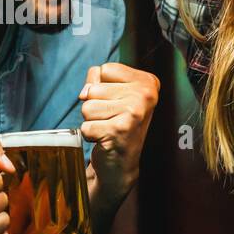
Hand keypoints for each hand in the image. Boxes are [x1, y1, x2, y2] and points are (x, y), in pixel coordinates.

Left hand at [79, 62, 159, 201]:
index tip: (116, 103)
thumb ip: (97, 79)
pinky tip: (105, 139)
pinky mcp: (120, 130)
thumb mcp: (112, 94)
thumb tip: (86, 90)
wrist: (121, 163)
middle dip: (95, 106)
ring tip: (107, 128)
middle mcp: (145, 95)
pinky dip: (90, 135)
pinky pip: (86, 126)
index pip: (104, 69)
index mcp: (147, 82)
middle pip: (93, 89)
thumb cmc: (116, 124)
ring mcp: (134, 112)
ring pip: (87, 107)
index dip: (102, 88)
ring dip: (91, 121)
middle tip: (111, 119)